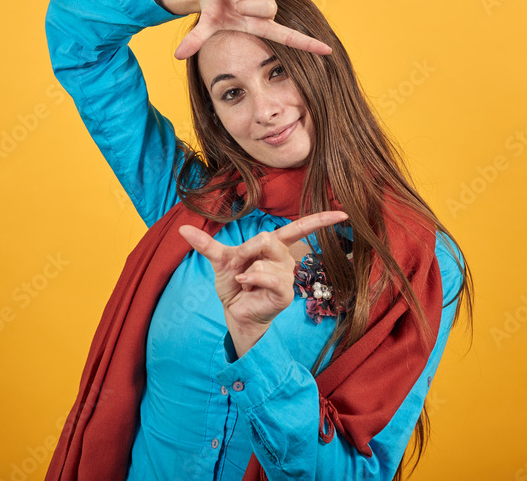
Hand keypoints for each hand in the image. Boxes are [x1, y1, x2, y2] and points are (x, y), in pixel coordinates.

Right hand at [173, 0, 332, 59]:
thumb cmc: (214, 9)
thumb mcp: (207, 26)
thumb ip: (195, 41)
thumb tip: (177, 56)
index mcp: (260, 26)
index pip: (289, 37)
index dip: (308, 44)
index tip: (328, 52)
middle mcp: (268, 9)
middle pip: (268, 9)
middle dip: (246, 5)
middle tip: (234, 3)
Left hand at [178, 210, 348, 355]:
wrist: (233, 313)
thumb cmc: (234, 286)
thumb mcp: (221, 260)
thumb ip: (206, 244)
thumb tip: (182, 229)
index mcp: (276, 247)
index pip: (300, 228)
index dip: (321, 219)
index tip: (344, 212)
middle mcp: (286, 259)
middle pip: (268, 238)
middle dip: (246, 250)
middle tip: (239, 266)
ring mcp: (287, 276)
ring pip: (264, 260)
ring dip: (246, 270)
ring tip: (245, 283)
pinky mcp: (284, 293)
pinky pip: (268, 277)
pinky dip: (252, 278)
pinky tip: (247, 287)